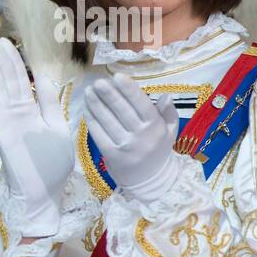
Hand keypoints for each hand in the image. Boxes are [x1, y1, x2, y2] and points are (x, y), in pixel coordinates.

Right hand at [0, 36, 73, 236]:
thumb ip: (48, 103)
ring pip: (0, 88)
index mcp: (33, 112)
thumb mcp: (58, 128)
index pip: (23, 81)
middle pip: (9, 80)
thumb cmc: (52, 166)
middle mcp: (18, 114)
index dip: (17, 62)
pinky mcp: (3, 131)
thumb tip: (43, 78)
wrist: (43, 195)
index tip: (10, 45)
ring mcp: (9, 122)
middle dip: (2, 59)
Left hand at [85, 73, 179, 203]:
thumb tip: (167, 95)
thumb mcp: (169, 131)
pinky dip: (92, 120)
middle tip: (98, 81)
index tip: (118, 76)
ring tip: (89, 91)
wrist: (150, 180)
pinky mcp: (111, 155)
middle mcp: (141, 136)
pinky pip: (99, 134)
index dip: (129, 90)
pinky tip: (87, 108)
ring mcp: (125, 146)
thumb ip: (168, 112)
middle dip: (108, 94)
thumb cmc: (158, 150)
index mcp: (155, 126)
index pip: (142, 104)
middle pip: (122, 111)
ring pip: (108, 121)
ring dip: (96, 104)